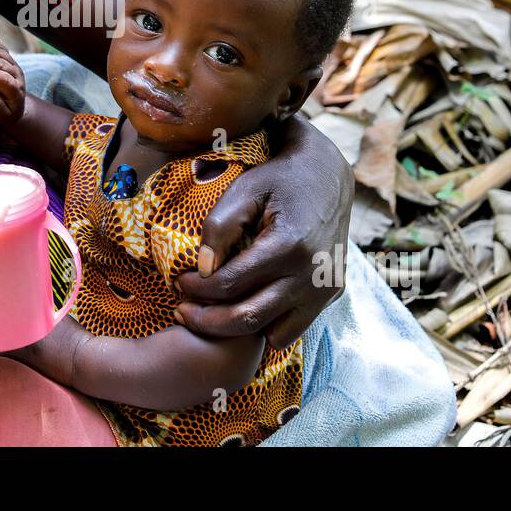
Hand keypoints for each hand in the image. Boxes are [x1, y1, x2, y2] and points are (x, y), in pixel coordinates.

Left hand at [173, 116, 352, 349]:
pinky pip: (293, 330)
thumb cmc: (278, 180)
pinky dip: (267, 326)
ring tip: (210, 315)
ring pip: (272, 334)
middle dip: (207, 321)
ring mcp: (325, 290)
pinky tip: (246, 306)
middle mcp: (312, 275)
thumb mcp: (244, 190)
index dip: (197, 288)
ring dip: (236, 331)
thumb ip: (219, 228)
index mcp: (289, 245)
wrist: (327, 176)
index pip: (231, 284)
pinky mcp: (331, 295)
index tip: (179, 281)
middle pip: (249, 318)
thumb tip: (203, 271)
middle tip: (183, 312)